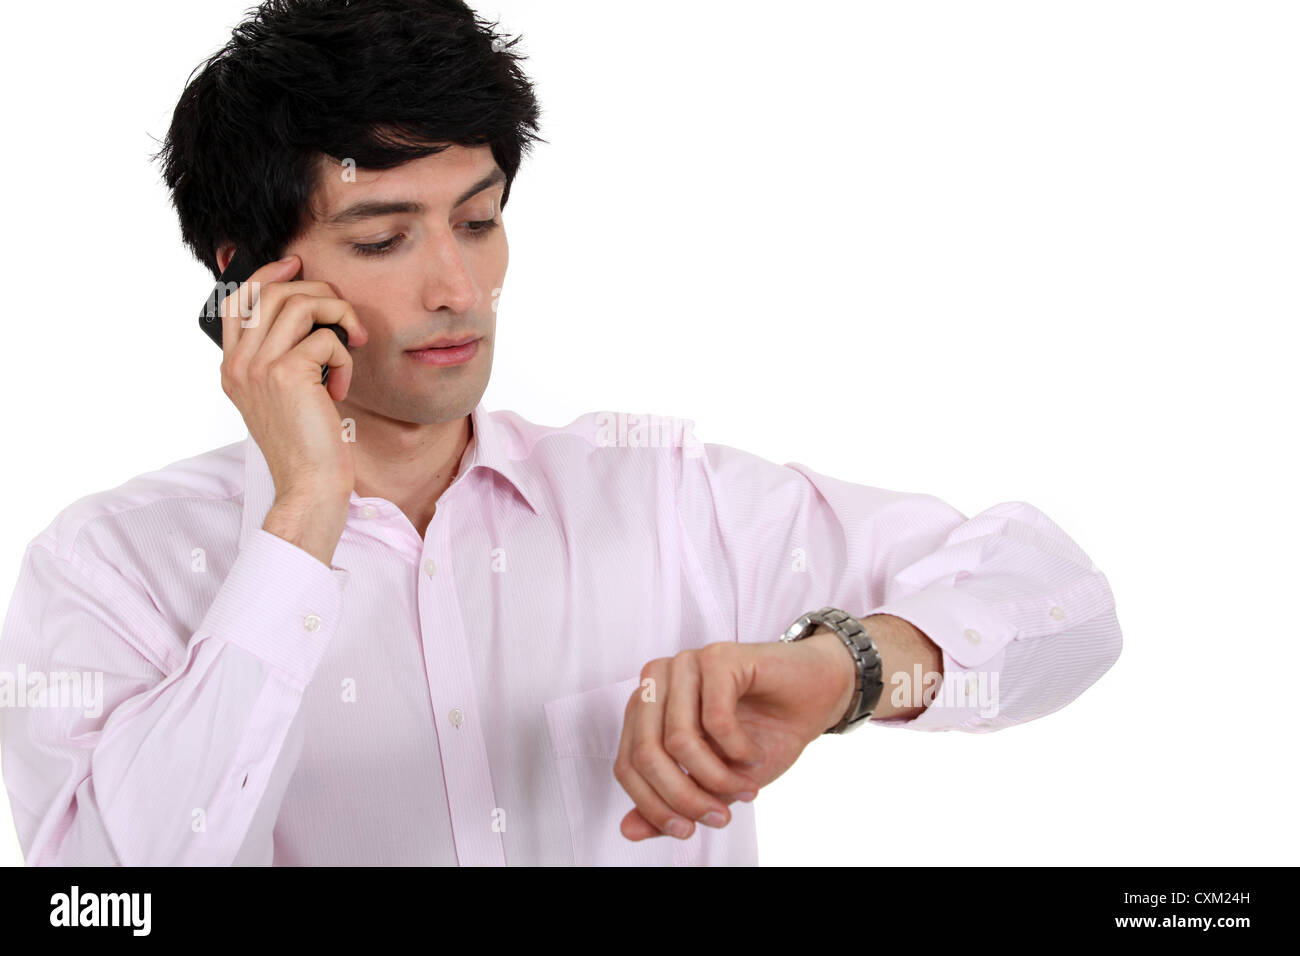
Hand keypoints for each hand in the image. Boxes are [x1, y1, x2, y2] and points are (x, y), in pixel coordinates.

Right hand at [218, 253, 368, 560]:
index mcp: (232, 368)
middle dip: (321, 294)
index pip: (239, 300)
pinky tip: (341, 388)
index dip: (269, 274)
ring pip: (302, 304)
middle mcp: (238, 364)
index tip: (299, 265)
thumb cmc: (306, 444)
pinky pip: (327, 338)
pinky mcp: (287, 374)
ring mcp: (258, 368)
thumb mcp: (284, 396)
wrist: (309, 485)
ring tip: (353, 344)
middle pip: (275, 293)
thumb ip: (282, 357)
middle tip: (346, 319)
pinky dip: (346, 358)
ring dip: (340, 317)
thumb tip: (306, 310)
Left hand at [614, 630, 854, 841]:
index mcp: (646, 707)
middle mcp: (657, 681)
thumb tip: (629, 830)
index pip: (627, 764)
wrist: (816, 698)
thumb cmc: (763, 733)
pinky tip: (754, 756)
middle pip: (645, 753)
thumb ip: (672, 801)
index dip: (652, 806)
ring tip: (745, 788)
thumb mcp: (714, 781)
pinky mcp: (719, 657)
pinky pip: (715, 719)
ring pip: (678, 740)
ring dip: (716, 777)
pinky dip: (738, 750)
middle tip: (718, 817)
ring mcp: (686, 664)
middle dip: (683, 796)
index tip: (687, 831)